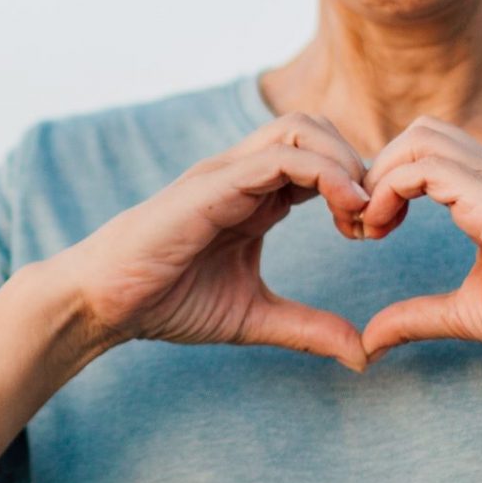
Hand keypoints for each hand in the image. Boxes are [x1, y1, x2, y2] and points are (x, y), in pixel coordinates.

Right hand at [55, 113, 374, 371]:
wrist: (105, 303)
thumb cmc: (166, 302)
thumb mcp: (254, 317)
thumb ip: (308, 329)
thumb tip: (363, 355)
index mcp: (256, 196)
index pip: (321, 159)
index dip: (359, 186)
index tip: (376, 232)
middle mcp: (244, 174)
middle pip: (318, 128)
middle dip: (359, 164)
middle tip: (374, 219)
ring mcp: (228, 173)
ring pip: (302, 127)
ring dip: (345, 161)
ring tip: (360, 212)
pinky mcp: (214, 183)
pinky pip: (280, 156)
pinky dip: (324, 172)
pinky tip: (345, 210)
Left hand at [354, 115, 481, 368]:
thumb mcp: (465, 314)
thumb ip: (416, 318)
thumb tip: (370, 342)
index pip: (424, 155)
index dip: (384, 184)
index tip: (366, 230)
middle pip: (418, 133)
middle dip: (376, 169)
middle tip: (360, 223)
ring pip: (419, 138)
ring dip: (379, 175)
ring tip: (368, 224)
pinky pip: (425, 168)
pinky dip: (389, 189)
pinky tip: (381, 227)